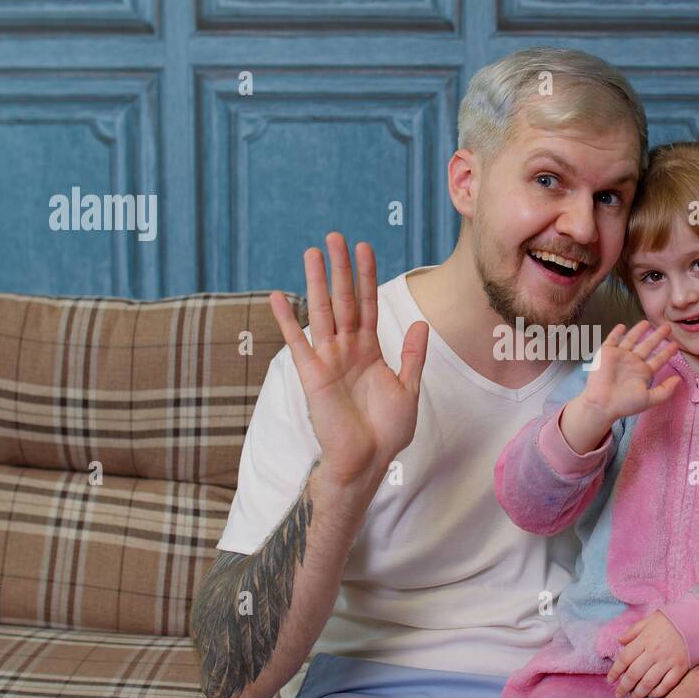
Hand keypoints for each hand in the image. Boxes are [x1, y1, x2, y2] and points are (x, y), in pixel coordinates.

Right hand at [268, 232, 428, 485]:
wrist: (367, 461)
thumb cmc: (386, 432)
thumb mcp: (408, 389)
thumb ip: (411, 357)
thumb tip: (420, 323)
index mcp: (370, 351)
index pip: (367, 305)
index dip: (366, 277)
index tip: (365, 248)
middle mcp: (347, 350)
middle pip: (343, 300)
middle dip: (341, 268)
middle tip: (336, 236)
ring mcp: (328, 359)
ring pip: (322, 312)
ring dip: (316, 281)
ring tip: (312, 252)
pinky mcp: (312, 374)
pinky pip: (298, 342)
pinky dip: (287, 319)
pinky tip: (278, 295)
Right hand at [581, 319, 681, 417]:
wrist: (602, 403)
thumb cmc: (625, 404)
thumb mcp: (650, 399)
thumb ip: (666, 390)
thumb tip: (679, 380)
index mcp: (643, 372)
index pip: (658, 359)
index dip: (667, 352)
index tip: (676, 345)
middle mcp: (633, 363)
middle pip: (648, 346)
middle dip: (657, 336)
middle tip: (667, 327)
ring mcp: (620, 356)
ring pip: (631, 340)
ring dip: (638, 330)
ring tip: (646, 322)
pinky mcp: (606, 353)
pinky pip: (612, 339)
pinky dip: (616, 332)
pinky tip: (622, 326)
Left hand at [606, 612, 689, 697]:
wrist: (698, 619)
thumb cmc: (672, 619)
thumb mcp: (650, 619)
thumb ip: (634, 631)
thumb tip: (620, 641)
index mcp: (645, 639)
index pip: (624, 658)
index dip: (615, 671)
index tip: (610, 680)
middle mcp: (654, 652)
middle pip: (634, 674)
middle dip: (624, 687)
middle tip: (619, 695)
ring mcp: (668, 661)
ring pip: (648, 683)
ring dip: (638, 694)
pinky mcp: (681, 668)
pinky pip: (667, 685)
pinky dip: (658, 692)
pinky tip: (651, 695)